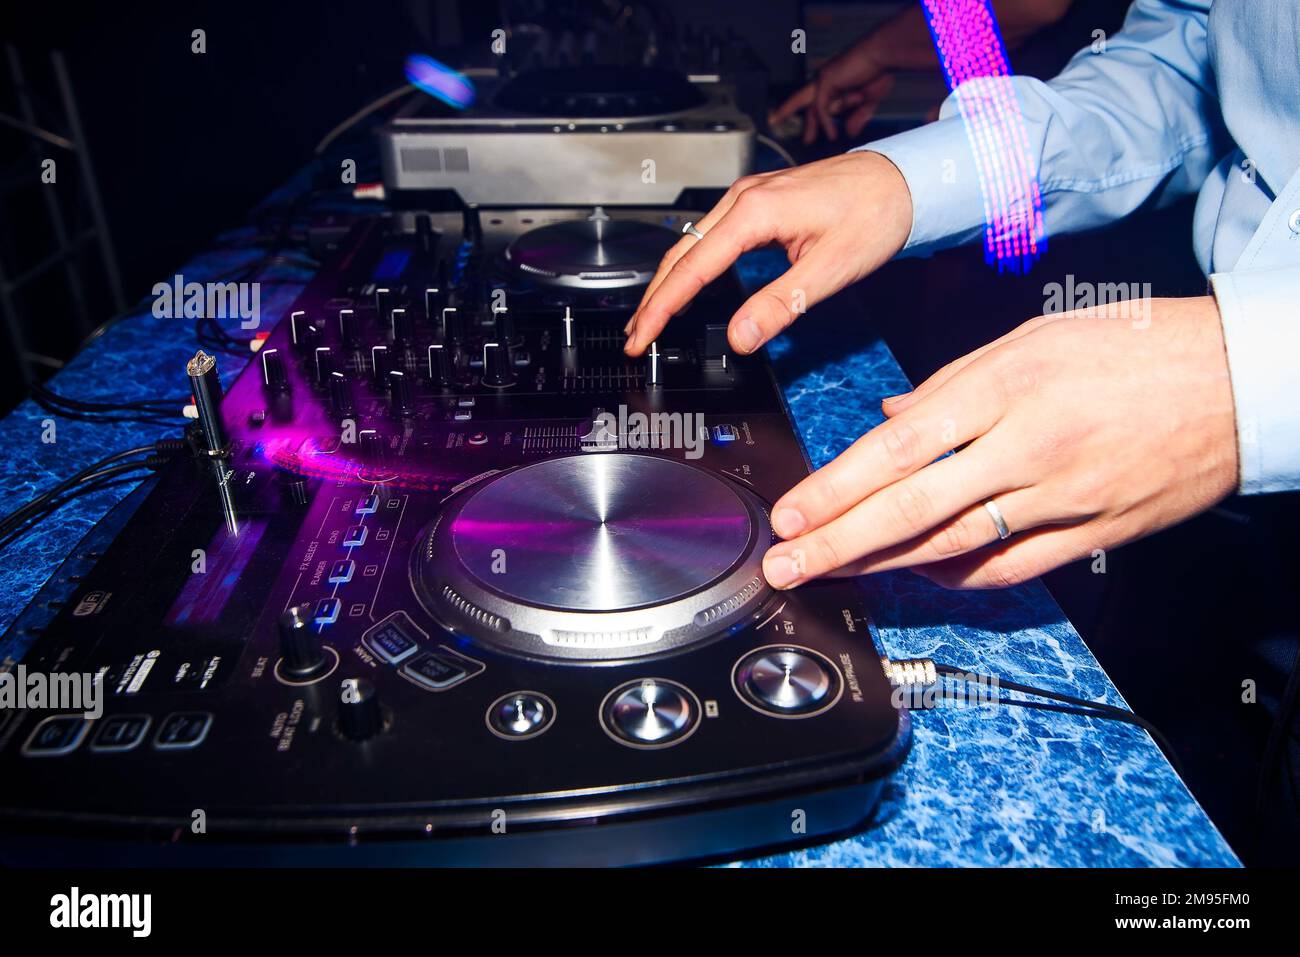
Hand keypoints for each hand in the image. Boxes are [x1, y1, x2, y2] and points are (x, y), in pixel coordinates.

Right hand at [624, 151, 911, 356]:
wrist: (904, 179)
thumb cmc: (875, 213)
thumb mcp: (830, 268)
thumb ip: (781, 304)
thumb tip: (741, 336)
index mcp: (754, 212)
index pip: (691, 269)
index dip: (661, 308)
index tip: (643, 337)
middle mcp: (744, 198)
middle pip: (680, 254)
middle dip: (654, 298)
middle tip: (637, 336)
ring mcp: (749, 196)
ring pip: (691, 243)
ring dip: (668, 281)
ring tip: (652, 316)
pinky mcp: (758, 201)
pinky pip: (710, 234)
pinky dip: (691, 263)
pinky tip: (688, 283)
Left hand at [761, 297, 1239, 589]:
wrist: (1240, 380)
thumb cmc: (1136, 345)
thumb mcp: (1033, 336)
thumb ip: (951, 382)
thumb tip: (889, 417)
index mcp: (1005, 386)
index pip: (897, 448)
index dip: (836, 488)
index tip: (792, 513)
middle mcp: (1027, 445)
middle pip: (912, 506)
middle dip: (838, 541)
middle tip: (787, 562)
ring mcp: (1062, 497)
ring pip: (954, 544)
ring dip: (884, 565)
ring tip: (834, 573)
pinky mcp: (1093, 533)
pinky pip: (1012, 567)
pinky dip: (959, 576)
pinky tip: (919, 577)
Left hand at [770, 35, 894, 144]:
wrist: (882, 55)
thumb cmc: (877, 72)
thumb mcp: (868, 101)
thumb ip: (858, 117)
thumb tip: (849, 133)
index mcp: (835, 84)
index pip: (819, 105)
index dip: (814, 121)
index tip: (814, 135)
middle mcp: (826, 81)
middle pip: (802, 100)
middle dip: (788, 111)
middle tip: (775, 123)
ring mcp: (823, 80)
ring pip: (803, 102)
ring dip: (795, 117)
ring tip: (786, 130)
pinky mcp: (826, 81)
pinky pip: (821, 108)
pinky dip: (825, 123)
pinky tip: (832, 136)